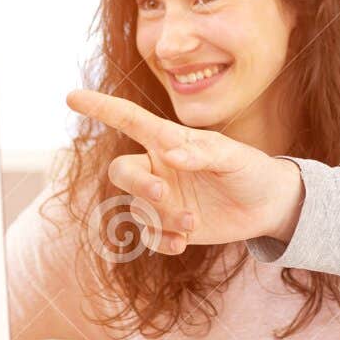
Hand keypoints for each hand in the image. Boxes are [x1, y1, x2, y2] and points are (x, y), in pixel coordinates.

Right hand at [66, 89, 304, 254]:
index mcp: (170, 140)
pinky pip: (148, 235)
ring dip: (159, 218)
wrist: (268, 205)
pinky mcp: (169, 224)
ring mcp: (162, 197)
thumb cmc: (251, 170)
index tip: (71, 97)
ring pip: (137, 208)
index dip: (101, 108)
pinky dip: (160, 240)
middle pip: (122, 172)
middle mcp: (159, 167)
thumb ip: (204, 154)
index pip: (129, 120)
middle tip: (164, 194)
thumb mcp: (235, 158)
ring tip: (192, 223)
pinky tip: (182, 242)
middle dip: (137, 185)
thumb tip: (170, 153)